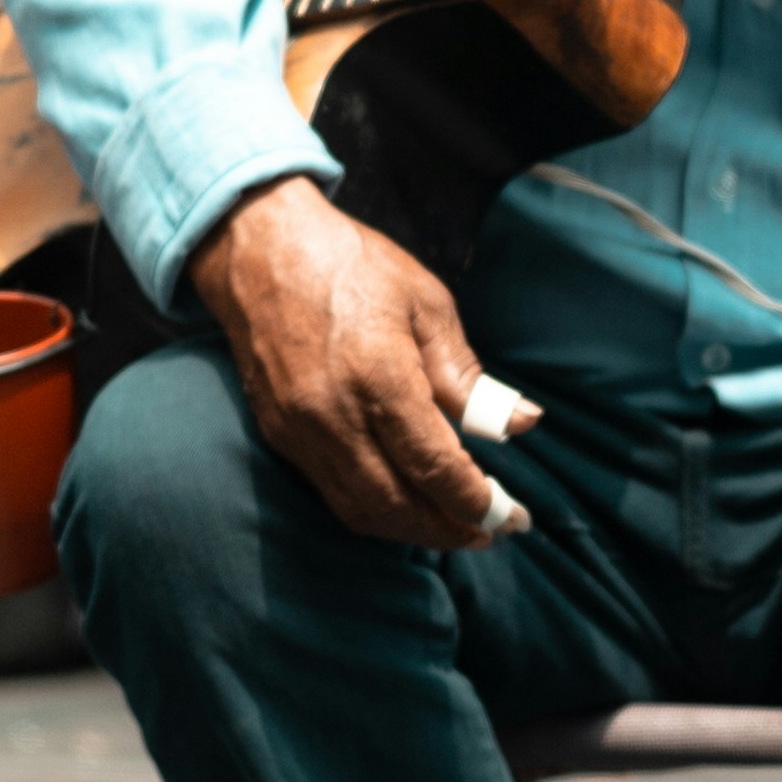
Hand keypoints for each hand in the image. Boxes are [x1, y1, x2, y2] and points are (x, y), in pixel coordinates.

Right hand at [186, 176, 514, 550]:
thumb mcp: (427, 305)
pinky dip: (375, 511)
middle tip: (492, 529)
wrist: (260, 250)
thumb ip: (469, 376)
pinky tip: (407, 503)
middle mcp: (334, 415)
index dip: (476, 502)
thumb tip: (521, 423)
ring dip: (413, 531)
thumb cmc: (353, 266)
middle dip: (450, 530)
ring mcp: (301, 431)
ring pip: (362, 510)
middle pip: (399, 505)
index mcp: (379, 376)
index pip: (435, 468)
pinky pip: (332, 494)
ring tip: (454, 527)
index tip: (511, 515)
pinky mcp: (281, 435)